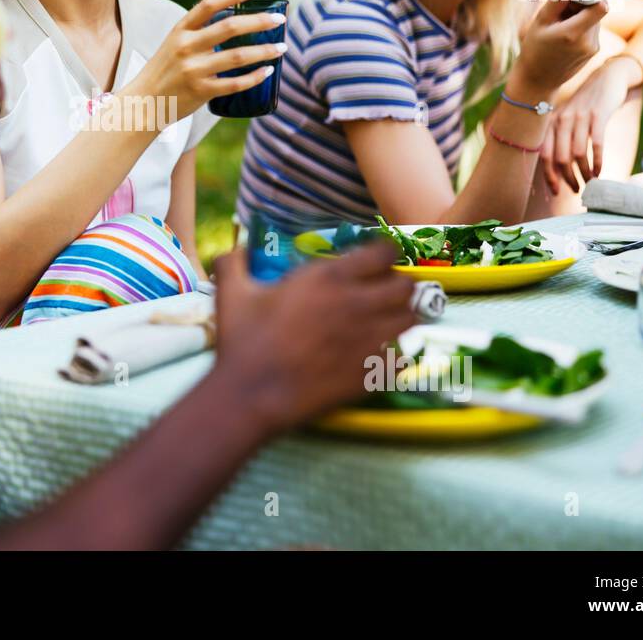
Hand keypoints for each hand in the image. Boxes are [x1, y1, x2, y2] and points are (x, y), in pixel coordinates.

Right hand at [122, 0, 286, 119]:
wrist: (144, 103)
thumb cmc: (164, 71)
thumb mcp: (174, 44)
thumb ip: (198, 33)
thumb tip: (235, 23)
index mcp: (180, 30)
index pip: (209, 4)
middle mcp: (186, 47)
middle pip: (230, 27)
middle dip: (260, 21)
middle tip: (280, 20)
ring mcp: (193, 70)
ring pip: (238, 56)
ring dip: (265, 51)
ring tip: (281, 48)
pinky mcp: (201, 91)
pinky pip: (235, 84)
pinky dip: (255, 77)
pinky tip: (267, 72)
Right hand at [212, 242, 415, 434]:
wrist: (250, 395)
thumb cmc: (243, 340)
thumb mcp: (231, 292)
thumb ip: (234, 262)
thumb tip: (237, 248)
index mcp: (329, 277)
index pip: (384, 252)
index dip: (384, 252)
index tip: (377, 259)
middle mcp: (358, 304)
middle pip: (406, 285)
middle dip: (398, 284)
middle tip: (383, 291)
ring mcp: (369, 341)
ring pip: (411, 320)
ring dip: (401, 317)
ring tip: (385, 322)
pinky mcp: (371, 373)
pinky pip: (404, 360)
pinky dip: (396, 357)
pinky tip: (380, 358)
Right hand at [512, 0, 607, 97]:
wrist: (537, 80)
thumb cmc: (534, 48)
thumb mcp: (541, 21)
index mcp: (574, 34)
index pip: (601, 4)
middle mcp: (589, 41)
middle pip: (597, 7)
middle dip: (581, 1)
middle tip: (560, 8)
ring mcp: (594, 47)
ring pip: (595, 17)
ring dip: (580, 13)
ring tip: (559, 23)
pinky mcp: (594, 50)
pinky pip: (592, 28)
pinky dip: (580, 24)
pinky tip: (563, 34)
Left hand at [541, 58, 635, 193]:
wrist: (607, 78)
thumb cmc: (586, 105)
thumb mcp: (568, 119)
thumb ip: (561, 139)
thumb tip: (558, 171)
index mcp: (551, 122)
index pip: (544, 155)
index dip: (549, 176)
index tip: (556, 192)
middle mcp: (562, 120)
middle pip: (560, 158)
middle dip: (568, 178)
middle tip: (577, 189)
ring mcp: (580, 117)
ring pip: (577, 154)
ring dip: (583, 172)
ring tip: (590, 182)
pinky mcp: (598, 115)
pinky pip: (596, 144)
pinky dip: (597, 161)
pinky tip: (599, 172)